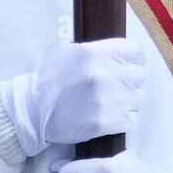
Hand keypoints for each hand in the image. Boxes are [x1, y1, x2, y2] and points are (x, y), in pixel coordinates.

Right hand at [12, 39, 144, 155]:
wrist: (33, 111)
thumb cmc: (50, 80)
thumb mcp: (67, 51)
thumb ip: (94, 49)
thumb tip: (117, 50)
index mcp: (95, 53)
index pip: (135, 51)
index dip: (134, 59)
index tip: (129, 65)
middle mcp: (104, 74)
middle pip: (139, 75)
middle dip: (131, 80)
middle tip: (119, 86)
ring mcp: (107, 99)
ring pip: (138, 98)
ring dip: (129, 100)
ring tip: (114, 102)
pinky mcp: (106, 122)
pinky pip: (132, 119)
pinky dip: (125, 119)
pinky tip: (112, 116)